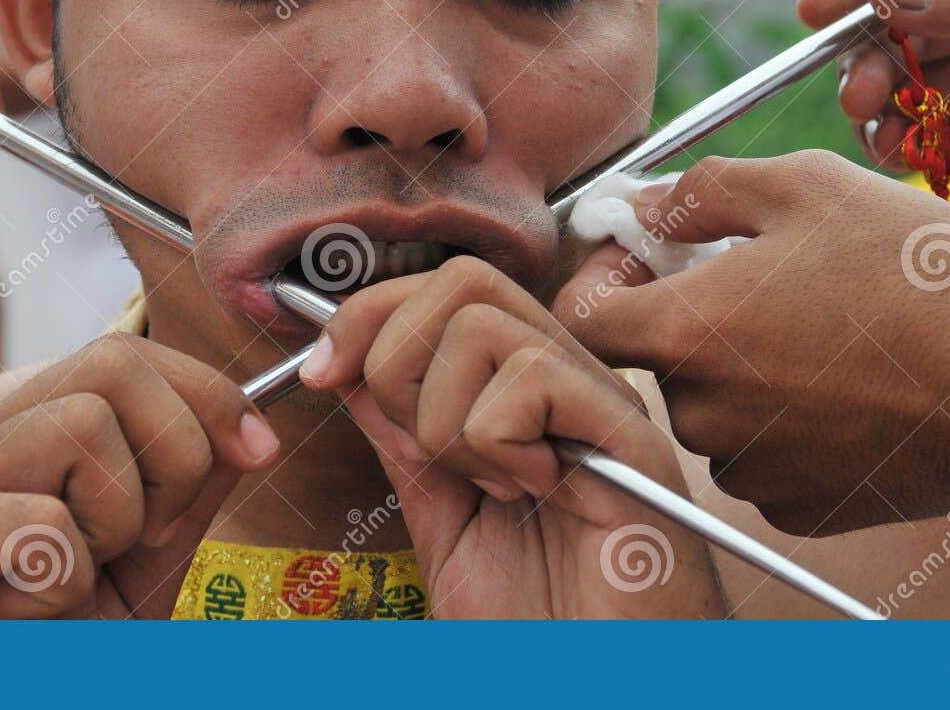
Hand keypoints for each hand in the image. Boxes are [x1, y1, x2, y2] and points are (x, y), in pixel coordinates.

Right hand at [0, 333, 280, 617]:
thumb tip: (245, 431)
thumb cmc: (51, 654)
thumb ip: (184, 498)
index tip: (259, 450)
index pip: (123, 356)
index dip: (208, 393)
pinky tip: (24, 617)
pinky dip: (61, 582)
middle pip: (111, 364)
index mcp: (23, 442)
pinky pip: (37, 520)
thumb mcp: (141, 570)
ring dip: (111, 525)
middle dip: (172, 454)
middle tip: (145, 541)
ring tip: (69, 586)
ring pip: (80, 425)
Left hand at [300, 256, 724, 618]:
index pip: (445, 291)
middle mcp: (567, 381)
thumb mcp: (445, 525)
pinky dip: (496, 442)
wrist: (605, 688)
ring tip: (489, 487)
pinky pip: (530, 377)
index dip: (369, 315)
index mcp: (525, 395)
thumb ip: (406, 445)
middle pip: (461, 280)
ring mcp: (600, 403)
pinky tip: (532, 493)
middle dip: (395, 354)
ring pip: (482, 322)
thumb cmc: (544, 629)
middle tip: (414, 447)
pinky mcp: (628, 436)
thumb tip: (350, 369)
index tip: (320, 374)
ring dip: (445, 418)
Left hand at [556, 153, 949, 536]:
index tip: (650, 257)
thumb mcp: (807, 185)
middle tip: (769, 279)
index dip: (605, 279)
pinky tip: (849, 384)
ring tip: (826, 330)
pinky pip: (764, 457)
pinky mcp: (801, 510)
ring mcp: (752, 471)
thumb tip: (645, 203)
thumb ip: (701, 191)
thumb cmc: (918, 270)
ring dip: (744, 372)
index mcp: (687, 332)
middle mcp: (704, 415)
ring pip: (713, 411)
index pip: (582, 317)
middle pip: (655, 362)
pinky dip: (788, 423)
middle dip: (693, 318)